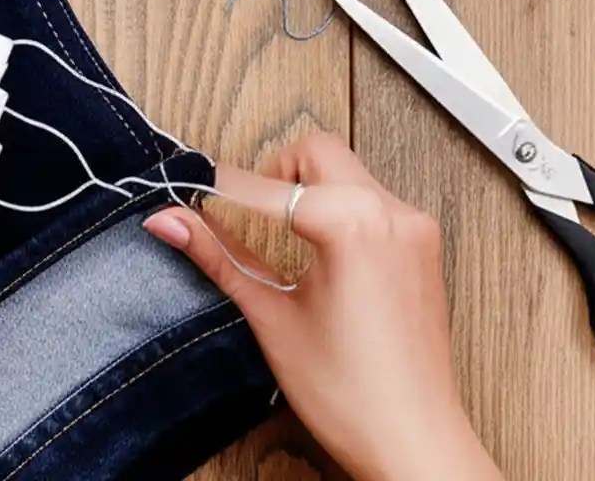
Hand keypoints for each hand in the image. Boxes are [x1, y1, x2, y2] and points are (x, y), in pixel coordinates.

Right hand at [143, 134, 502, 480]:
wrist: (413, 440)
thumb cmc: (351, 394)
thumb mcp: (271, 316)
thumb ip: (219, 257)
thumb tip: (169, 221)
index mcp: (353, 224)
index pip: (267, 188)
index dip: (221, 191)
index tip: (191, 196)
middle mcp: (393, 213)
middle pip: (318, 153)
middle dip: (274, 176)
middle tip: (245, 216)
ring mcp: (415, 228)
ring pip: (350, 172)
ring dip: (310, 192)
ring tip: (285, 245)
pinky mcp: (425, 246)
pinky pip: (375, 201)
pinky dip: (342, 212)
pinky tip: (322, 257)